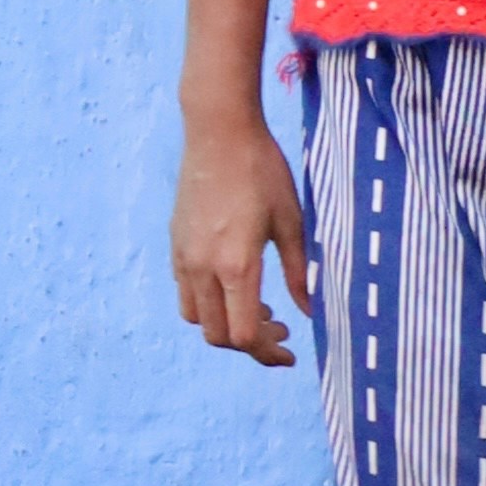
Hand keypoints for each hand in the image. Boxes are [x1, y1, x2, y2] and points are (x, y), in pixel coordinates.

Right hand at [170, 119, 310, 361]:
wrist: (219, 132)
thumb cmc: (262, 171)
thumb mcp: (291, 222)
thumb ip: (300, 273)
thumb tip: (310, 311)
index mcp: (236, 265)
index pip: (244, 335)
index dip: (268, 353)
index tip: (290, 352)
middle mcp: (202, 268)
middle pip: (218, 335)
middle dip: (250, 343)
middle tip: (280, 329)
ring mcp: (183, 257)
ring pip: (196, 318)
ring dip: (225, 325)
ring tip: (257, 309)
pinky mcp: (176, 244)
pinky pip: (185, 292)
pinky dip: (209, 303)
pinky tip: (234, 284)